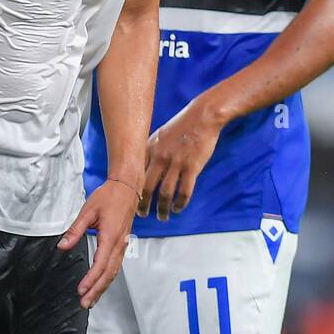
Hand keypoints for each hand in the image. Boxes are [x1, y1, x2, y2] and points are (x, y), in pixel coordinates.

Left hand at [59, 179, 135, 307]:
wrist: (127, 187)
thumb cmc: (109, 196)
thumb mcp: (88, 211)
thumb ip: (75, 230)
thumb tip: (63, 246)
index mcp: (111, 236)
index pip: (100, 264)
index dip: (91, 280)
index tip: (81, 290)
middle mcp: (119, 243)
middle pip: (109, 273)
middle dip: (97, 290)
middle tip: (85, 303)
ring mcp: (123, 244)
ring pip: (114, 271)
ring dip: (103, 286)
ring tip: (92, 299)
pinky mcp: (123, 243)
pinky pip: (116, 265)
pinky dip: (108, 277)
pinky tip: (102, 283)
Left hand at [141, 97, 221, 219]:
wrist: (202, 116)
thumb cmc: (183, 124)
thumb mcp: (160, 135)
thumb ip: (151, 151)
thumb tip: (144, 167)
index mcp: (150, 149)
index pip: (136, 175)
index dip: (132, 191)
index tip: (131, 201)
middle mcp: (160, 158)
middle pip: (147, 188)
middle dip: (143, 205)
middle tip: (143, 215)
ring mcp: (176, 163)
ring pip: (164, 193)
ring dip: (162, 208)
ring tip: (162, 216)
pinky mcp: (192, 167)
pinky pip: (184, 191)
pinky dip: (180, 203)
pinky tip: (178, 208)